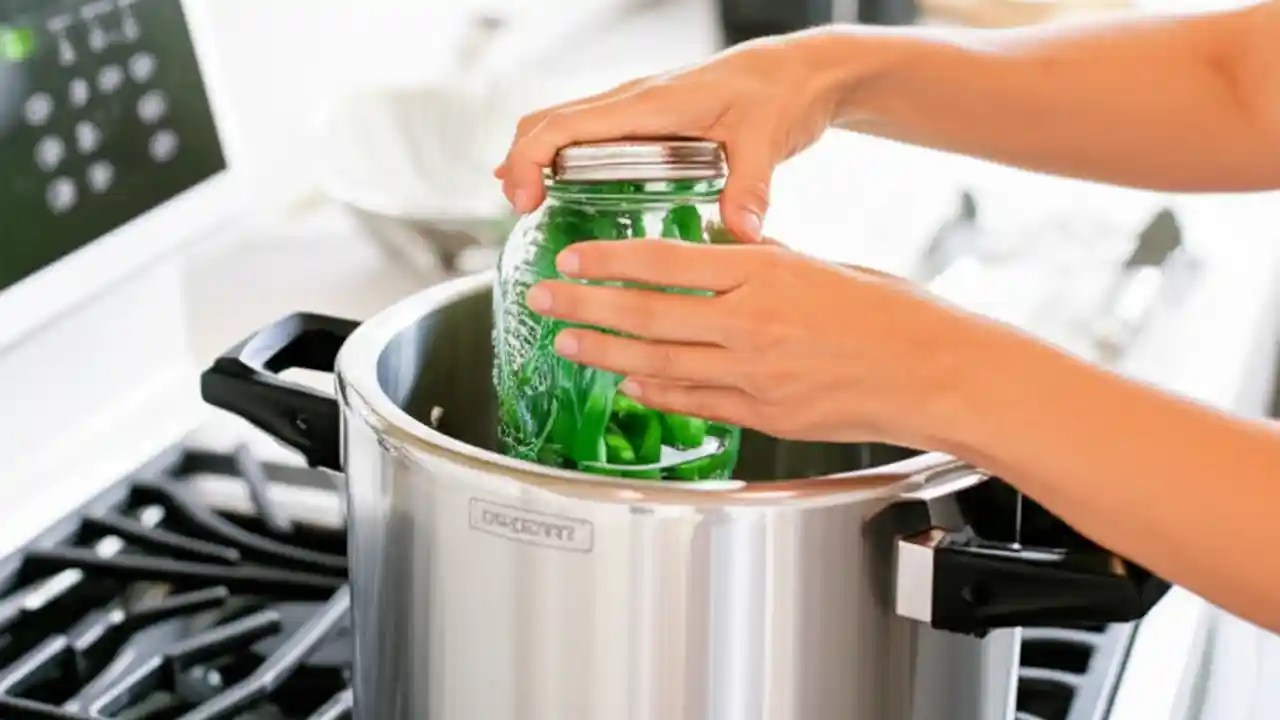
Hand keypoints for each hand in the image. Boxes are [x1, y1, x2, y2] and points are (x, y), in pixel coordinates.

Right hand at [495, 34, 848, 242]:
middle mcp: (634, 100)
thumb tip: (743, 233)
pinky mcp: (648, 118)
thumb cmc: (782, 94)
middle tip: (518, 211)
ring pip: (563, 123)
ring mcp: (637, 107)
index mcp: (650, 103)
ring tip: (527, 204)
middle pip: (548, 121)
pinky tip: (559, 188)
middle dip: (520, 160)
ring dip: (535, 156)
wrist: (800, 71)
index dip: (529, 160)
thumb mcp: (767, 140)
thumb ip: (751, 187)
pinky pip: (587, 131)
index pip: (564, 124)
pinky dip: (560, 153)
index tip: (523, 201)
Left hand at [525, 239, 996, 447]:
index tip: (573, 259)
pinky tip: (628, 384)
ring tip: (568, 343)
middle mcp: (751, 326)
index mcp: (766, 275)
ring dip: (605, 354)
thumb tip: (715, 256)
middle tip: (543, 301)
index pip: (666, 264)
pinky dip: (655, 392)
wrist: (937, 372)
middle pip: (646, 316)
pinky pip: (695, 403)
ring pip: (659, 364)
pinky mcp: (765, 415)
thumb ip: (761, 265)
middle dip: (584, 308)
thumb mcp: (821, 266)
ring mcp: (755, 376)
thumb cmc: (892, 313)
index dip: (610, 262)